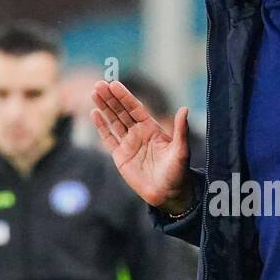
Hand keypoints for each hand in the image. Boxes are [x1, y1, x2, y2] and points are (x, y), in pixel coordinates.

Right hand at [91, 80, 192, 213]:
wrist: (168, 194)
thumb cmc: (178, 172)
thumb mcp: (181, 150)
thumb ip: (181, 130)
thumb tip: (184, 109)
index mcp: (152, 129)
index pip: (135, 108)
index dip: (125, 96)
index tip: (114, 84)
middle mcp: (139, 133)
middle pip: (121, 111)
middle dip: (111, 98)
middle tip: (99, 84)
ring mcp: (128, 144)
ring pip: (113, 121)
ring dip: (104, 108)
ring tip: (95, 93)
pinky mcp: (120, 157)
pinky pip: (108, 138)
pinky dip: (101, 126)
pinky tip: (94, 113)